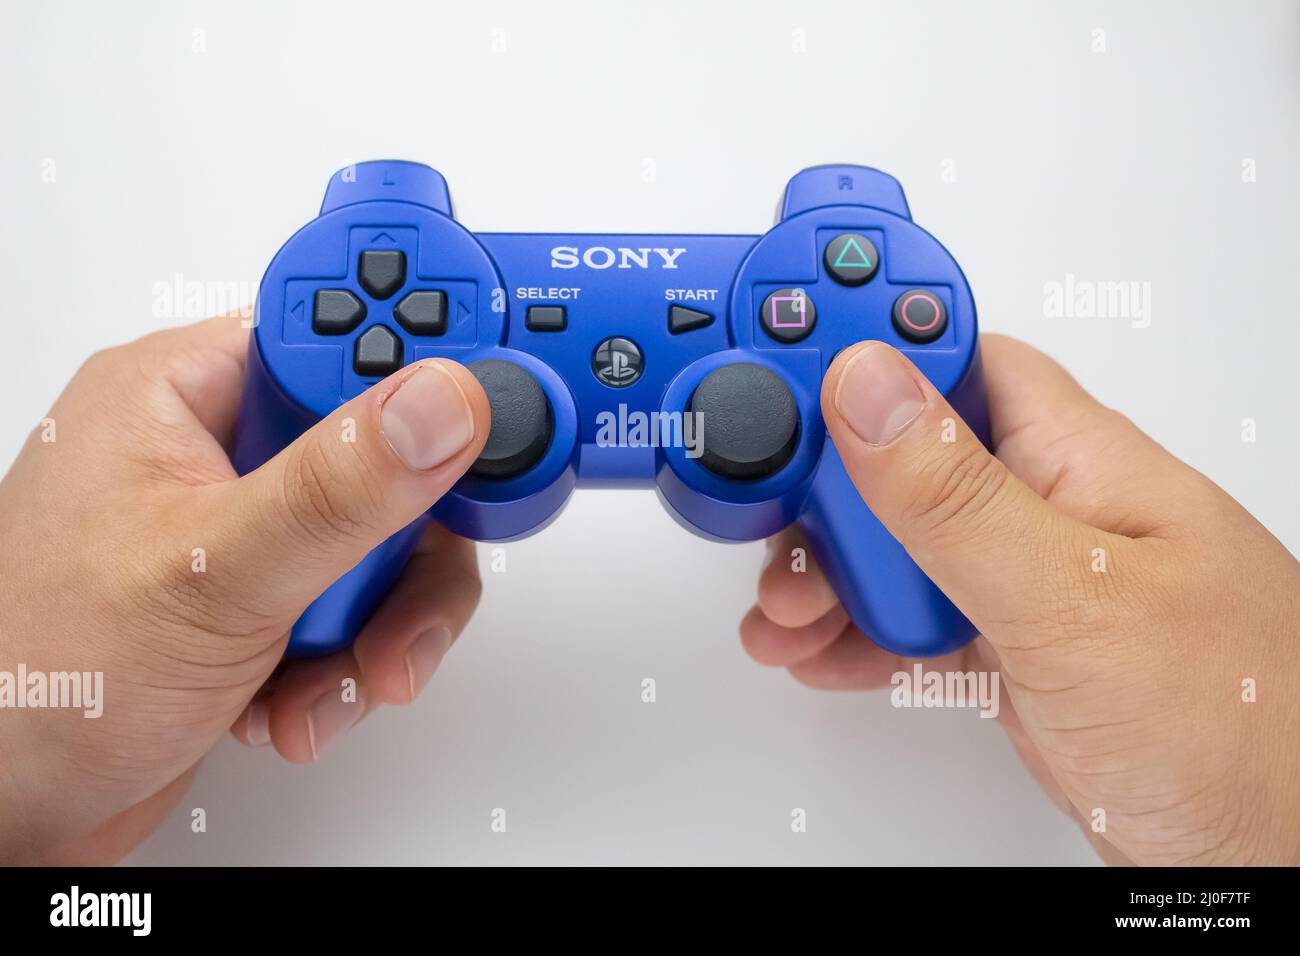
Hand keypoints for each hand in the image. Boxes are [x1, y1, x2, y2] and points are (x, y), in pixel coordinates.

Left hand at [0, 315, 489, 863]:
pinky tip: (295, 702)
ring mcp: (243, 531)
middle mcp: (217, 453)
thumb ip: (339, 488)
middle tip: (415, 576)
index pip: (335, 335)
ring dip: (380, 623)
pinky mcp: (261, 599)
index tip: (496, 402)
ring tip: (345, 670)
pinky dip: (346, 664)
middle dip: (406, 541)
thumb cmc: (34, 677)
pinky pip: (357, 605)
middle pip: (384, 450)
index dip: (422, 363)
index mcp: (181, 395)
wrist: (4, 810)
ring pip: (383, 540)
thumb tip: (441, 404)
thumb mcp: (212, 571)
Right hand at [743, 334, 1299, 865]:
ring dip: (828, 572)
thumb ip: (956, 497)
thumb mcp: (1072, 599)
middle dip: (824, 482)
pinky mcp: (1016, 652)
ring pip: (900, 546)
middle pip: (907, 455)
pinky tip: (822, 653)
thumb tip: (867, 388)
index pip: (956, 355)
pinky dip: (857, 637)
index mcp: (1077, 462)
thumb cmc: (1241, 726)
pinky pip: (914, 623)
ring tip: (785, 611)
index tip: (782, 341)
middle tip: (764, 512)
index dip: (870, 339)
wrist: (1273, 852)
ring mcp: (1030, 585)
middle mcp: (1048, 510)